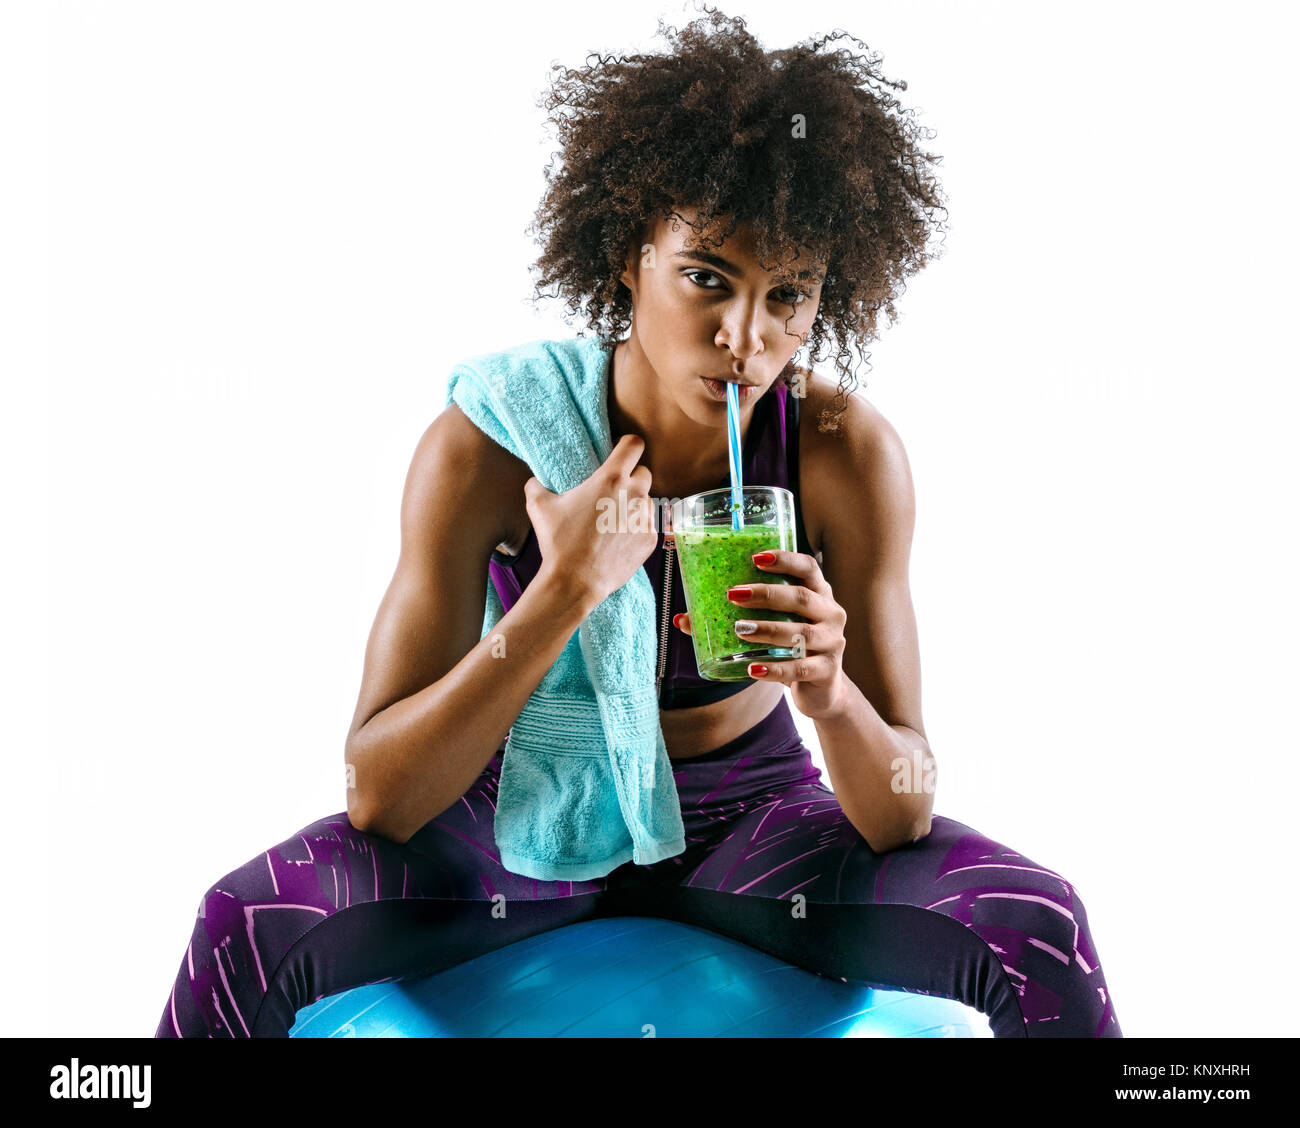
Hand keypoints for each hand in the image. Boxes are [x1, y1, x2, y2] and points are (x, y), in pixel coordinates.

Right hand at [524, 434, 658, 610]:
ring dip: (634, 504)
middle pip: (644, 472)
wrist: (575, 581)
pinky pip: (647, 525)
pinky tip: (616, 539)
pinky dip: (635, 528)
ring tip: (613, 519)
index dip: (627, 445)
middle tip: (613, 491)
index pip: (634, 444)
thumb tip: (535, 480)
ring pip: (647, 500)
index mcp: (611, 478)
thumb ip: (536, 485)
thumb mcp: (539, 507)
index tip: (619, 453)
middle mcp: (634, 494)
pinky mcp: (649, 539)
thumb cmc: (559, 542)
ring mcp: (645, 518)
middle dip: (631, 477)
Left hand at [674, 549, 848, 719]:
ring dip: (768, 629)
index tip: (756, 557)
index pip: (808, 567)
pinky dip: (775, 669)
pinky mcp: (827, 671)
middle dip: (767, 594)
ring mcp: (833, 642)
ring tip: (739, 629)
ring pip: (800, 633)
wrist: (822, 690)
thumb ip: (734, 618)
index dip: (785, 559)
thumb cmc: (790, 648)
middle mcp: (831, 614)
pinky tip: (753, 668)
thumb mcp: (771, 627)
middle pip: (801, 597)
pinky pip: (799, 669)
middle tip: (734, 594)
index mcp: (818, 594)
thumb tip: (682, 619)